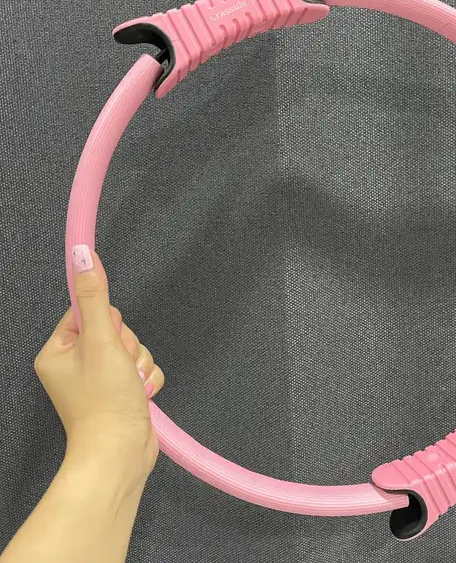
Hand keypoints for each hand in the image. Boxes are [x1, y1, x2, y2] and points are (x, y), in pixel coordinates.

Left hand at [35, 246, 164, 486]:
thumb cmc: (105, 398)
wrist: (122, 453)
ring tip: (133, 386)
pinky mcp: (121, 392)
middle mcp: (75, 365)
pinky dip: (147, 378)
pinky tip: (141, 394)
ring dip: (141, 364)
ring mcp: (99, 380)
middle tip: (121, 368)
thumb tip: (83, 253)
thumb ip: (96, 297)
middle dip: (128, 347)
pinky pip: (143, 368)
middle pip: (115, 330)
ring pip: (133, 349)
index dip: (108, 323)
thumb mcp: (102, 341)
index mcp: (58, 352)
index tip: (109, 341)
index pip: (87, 313)